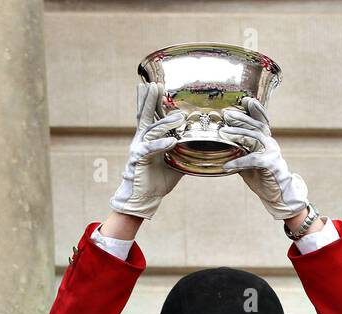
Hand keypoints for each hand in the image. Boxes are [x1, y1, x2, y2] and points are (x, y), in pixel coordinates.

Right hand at [110, 82, 185, 218]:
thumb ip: (185, 152)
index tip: (156, 86)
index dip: (152, 101)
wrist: (143, 199)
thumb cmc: (156, 181)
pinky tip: (172, 141)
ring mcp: (138, 149)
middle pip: (145, 116)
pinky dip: (162, 144)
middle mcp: (141, 140)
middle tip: (155, 86)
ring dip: (166, 123)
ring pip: (152, 131)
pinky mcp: (139, 160)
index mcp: (148, 138)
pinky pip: (151, 149)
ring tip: (179, 117)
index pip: (151, 116)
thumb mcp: (175, 163)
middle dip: (150, 100)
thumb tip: (203, 148)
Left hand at [220, 97, 309, 219]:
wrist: (278, 195)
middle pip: (255, 126)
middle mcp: (270, 143)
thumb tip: (221, 145)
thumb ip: (239, 151)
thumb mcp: (248, 162)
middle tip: (227, 114)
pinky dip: (239, 161)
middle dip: (241, 118)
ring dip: (237, 135)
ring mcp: (272, 152)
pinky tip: (227, 165)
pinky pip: (253, 160)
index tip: (244, 100)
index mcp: (265, 140)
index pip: (260, 121)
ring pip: (254, 138)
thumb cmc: (262, 178)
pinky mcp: (271, 164)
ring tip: (223, 133)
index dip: (254, 110)